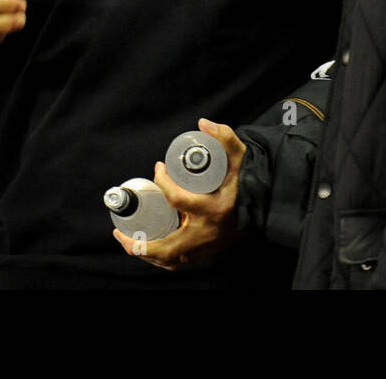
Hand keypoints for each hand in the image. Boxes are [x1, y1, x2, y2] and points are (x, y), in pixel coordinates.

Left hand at [112, 119, 246, 270]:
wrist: (266, 206)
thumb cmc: (248, 182)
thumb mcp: (239, 157)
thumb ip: (225, 137)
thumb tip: (202, 123)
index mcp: (213, 209)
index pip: (177, 199)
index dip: (161, 183)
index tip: (157, 169)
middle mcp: (207, 233)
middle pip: (166, 247)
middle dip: (139, 243)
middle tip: (120, 231)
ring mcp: (207, 246)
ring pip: (171, 259)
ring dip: (146, 254)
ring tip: (129, 241)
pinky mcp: (207, 252)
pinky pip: (179, 262)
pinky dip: (161, 259)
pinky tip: (149, 248)